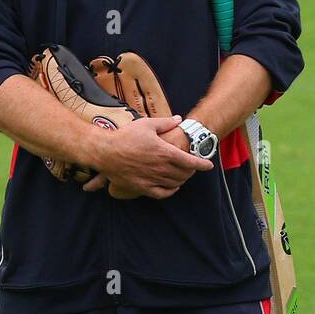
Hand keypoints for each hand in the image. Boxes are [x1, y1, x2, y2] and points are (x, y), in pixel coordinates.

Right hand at [82, 115, 212, 198]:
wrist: (105, 152)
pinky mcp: (142, 187)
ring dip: (182, 180)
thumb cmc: (125, 136)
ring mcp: (151, 179)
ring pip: (175, 184)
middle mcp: (160, 167)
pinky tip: (172, 187)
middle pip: (184, 173)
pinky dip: (170, 191)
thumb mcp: (147, 124)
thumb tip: (179, 119)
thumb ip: (166, 122)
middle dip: (192, 171)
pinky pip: (161, 193)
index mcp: (164, 152)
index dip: (202, 164)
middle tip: (193, 166)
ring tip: (183, 175)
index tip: (209, 165)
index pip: (190, 161)